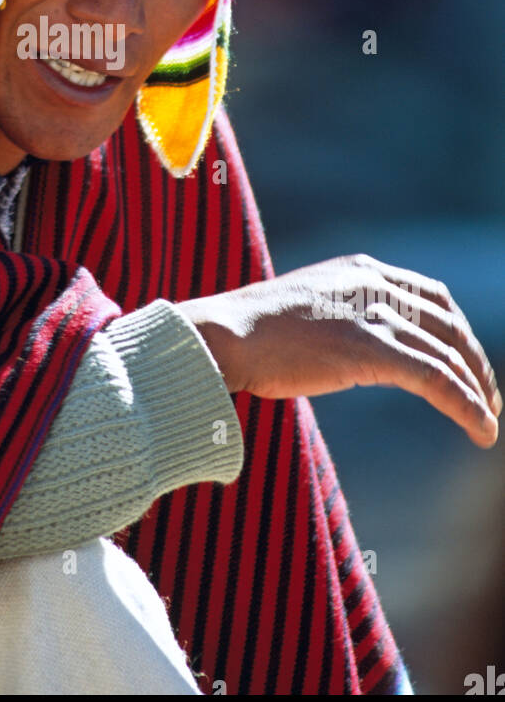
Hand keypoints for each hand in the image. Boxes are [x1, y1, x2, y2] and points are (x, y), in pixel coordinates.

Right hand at [176, 253, 500, 447]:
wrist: (223, 336)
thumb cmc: (249, 332)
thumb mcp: (305, 309)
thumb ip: (338, 316)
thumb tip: (350, 347)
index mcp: (360, 270)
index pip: (431, 295)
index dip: (456, 330)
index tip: (466, 361)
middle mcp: (374, 285)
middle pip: (447, 323)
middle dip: (474, 362)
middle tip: (487, 396)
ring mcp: (373, 316)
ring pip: (447, 355)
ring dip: (476, 393)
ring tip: (487, 422)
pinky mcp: (371, 349)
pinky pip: (437, 380)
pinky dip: (466, 406)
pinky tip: (480, 430)